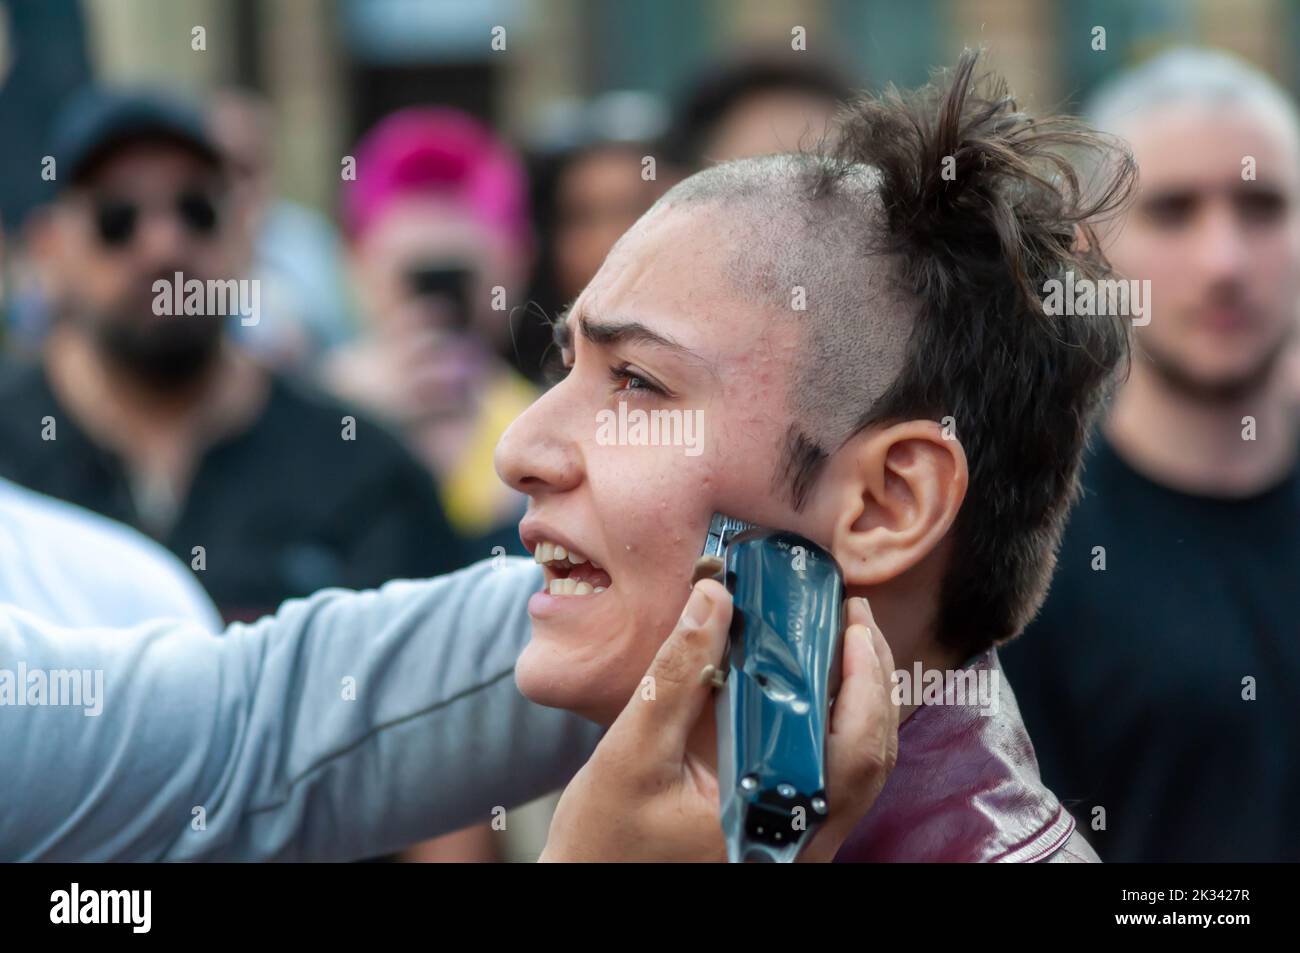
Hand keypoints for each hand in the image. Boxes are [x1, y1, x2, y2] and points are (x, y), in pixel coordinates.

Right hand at [540, 580, 898, 861]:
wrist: (587, 886)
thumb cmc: (604, 837)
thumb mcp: (632, 752)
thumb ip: (676, 676)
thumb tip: (713, 599)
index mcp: (774, 824)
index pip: (852, 751)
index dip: (864, 681)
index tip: (853, 622)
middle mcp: (798, 841)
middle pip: (869, 757)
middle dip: (871, 679)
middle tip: (854, 618)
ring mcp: (795, 843)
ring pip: (856, 770)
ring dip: (858, 703)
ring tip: (840, 642)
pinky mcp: (781, 836)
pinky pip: (830, 778)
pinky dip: (832, 728)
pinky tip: (810, 689)